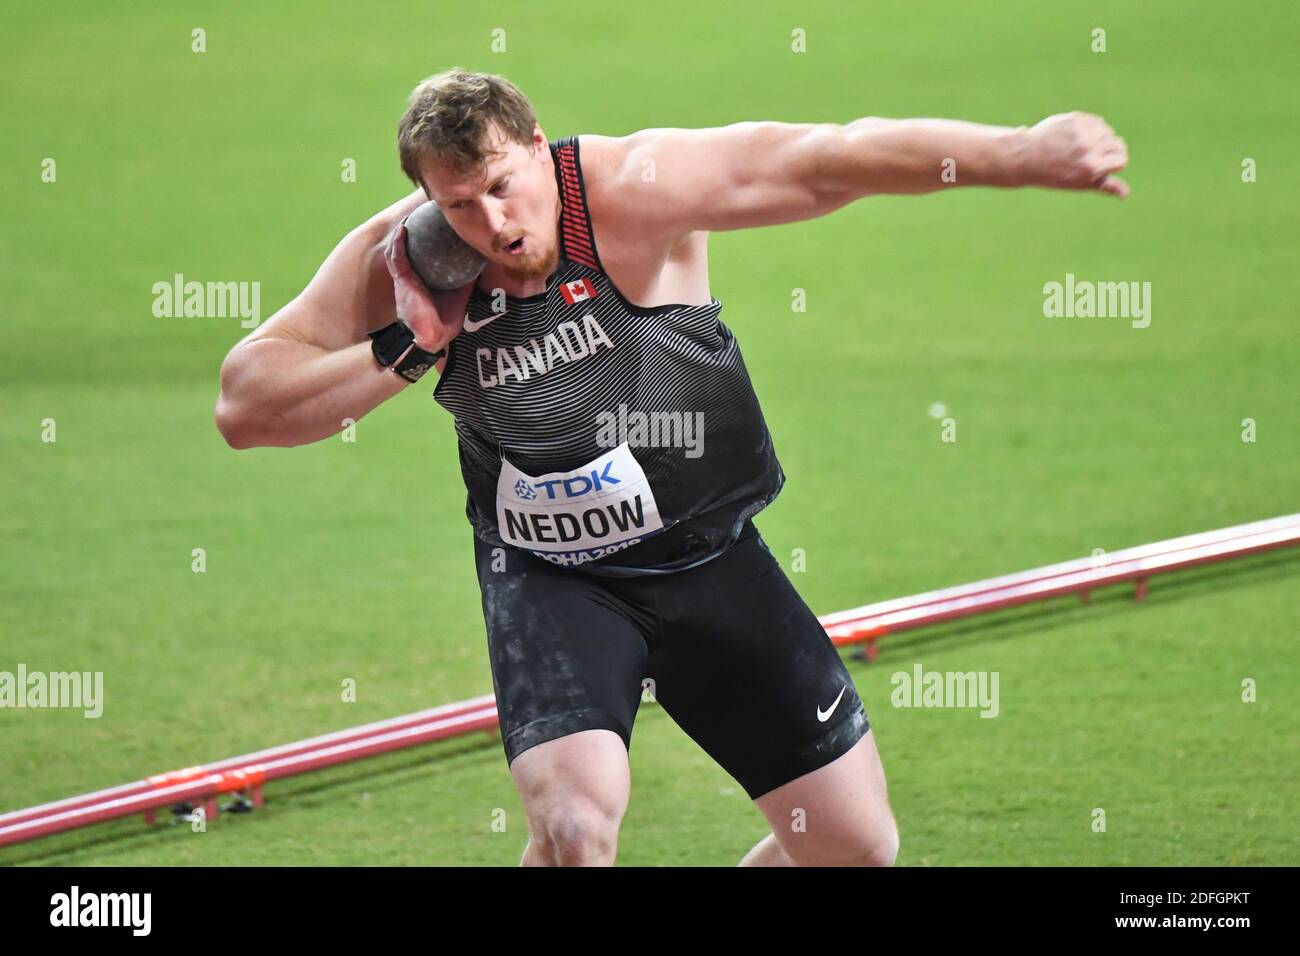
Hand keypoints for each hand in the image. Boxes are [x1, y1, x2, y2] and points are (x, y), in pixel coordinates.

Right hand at [384, 217, 474, 351]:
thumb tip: (483, 261)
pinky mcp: (401, 280)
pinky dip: (398, 243)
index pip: (426, 255)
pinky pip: (397, 258)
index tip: (437, 222)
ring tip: (410, 215)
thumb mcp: (462, 293)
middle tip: (422, 214)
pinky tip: (403, 229)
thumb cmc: (445, 319)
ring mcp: (405, 277)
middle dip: (415, 231)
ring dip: (402, 232)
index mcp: (426, 279)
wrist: (432, 336)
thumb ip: (469, 278)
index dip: (429, 239)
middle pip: (411, 249)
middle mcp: (414, 275)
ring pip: (399, 249)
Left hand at [1021, 112, 1129, 197]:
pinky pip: (1097, 122)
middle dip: (1109, 151)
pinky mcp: (1076, 119)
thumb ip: (1104, 186)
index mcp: (1091, 167)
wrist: (1026, 157)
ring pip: (1108, 131)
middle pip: (1117, 144)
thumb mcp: (1079, 183)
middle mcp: (1088, 148)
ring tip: (1081, 147)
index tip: (1103, 166)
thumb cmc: (1053, 175)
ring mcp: (1082, 132)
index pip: (1122, 159)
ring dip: (1100, 139)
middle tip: (1089, 157)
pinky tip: (1078, 136)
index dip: (1114, 163)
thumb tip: (1126, 193)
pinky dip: (1092, 128)